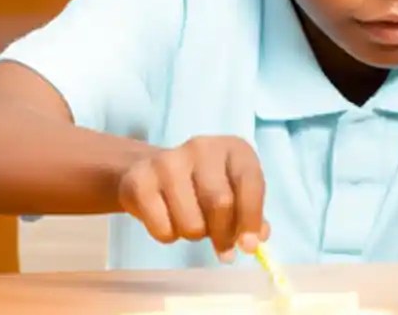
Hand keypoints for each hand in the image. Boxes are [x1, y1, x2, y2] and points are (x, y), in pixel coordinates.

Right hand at [116, 135, 267, 258]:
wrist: (153, 171)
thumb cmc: (203, 184)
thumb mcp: (234, 191)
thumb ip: (250, 214)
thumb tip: (258, 237)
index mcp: (233, 148)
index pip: (250, 182)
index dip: (251, 218)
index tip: (249, 246)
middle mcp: (202, 147)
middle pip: (220, 203)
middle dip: (223, 234)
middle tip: (223, 249)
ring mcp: (168, 161)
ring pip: (191, 221)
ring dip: (195, 235)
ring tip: (193, 227)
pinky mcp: (139, 181)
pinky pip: (162, 229)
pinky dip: (169, 236)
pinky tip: (169, 222)